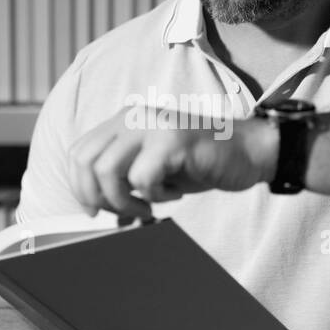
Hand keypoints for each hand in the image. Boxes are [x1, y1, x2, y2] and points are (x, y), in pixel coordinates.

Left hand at [67, 107, 279, 219]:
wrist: (250, 151)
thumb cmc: (200, 163)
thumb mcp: (153, 165)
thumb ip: (123, 176)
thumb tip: (95, 208)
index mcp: (125, 120)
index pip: (79, 152)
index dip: (80, 186)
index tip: (96, 210)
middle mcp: (134, 116)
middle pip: (86, 162)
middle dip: (98, 197)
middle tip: (124, 213)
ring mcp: (153, 125)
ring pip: (108, 171)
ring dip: (124, 201)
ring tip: (149, 206)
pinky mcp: (173, 140)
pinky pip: (143, 179)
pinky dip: (155, 196)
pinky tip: (174, 193)